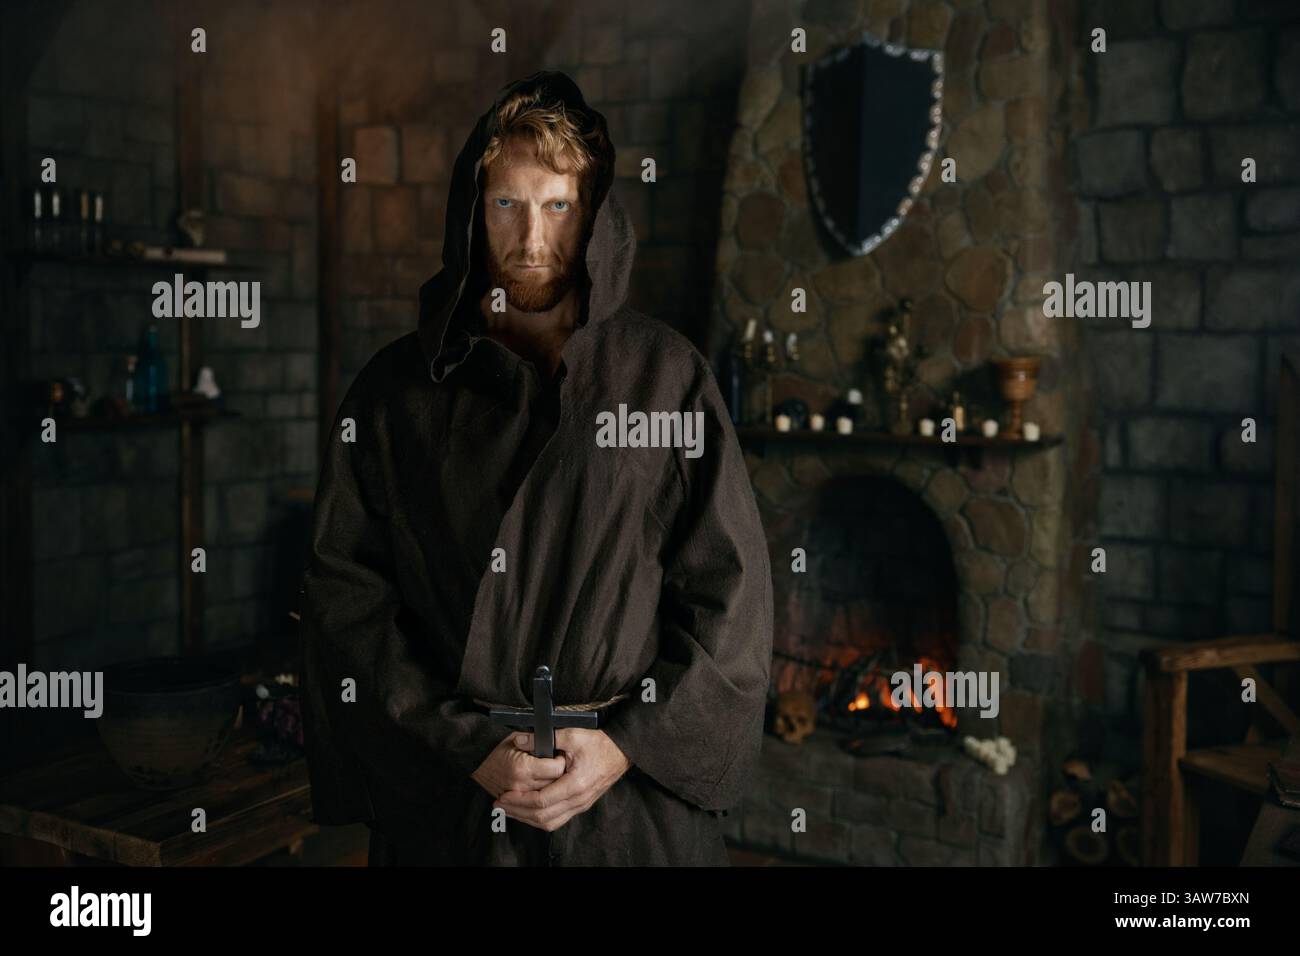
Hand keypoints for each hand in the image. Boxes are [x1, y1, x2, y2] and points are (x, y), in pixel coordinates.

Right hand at [471, 733, 566, 798]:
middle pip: (554, 786)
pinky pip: (533, 810)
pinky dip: (542, 805)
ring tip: (554, 782)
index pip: (556, 770)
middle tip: (561, 770)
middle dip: (561, 778)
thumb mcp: (521, 738)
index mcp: (524, 767)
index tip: (561, 757)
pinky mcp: (512, 803)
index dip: (562, 762)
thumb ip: (540, 744)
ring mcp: (516, 796)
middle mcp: (521, 785)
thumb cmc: (499, 745)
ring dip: (553, 792)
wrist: (477, 758)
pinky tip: (547, 796)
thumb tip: (560, 749)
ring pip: (546, 800)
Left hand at [493, 728, 631, 831]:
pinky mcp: (581, 806)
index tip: (504, 796)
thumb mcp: (572, 735)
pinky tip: (528, 810)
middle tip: (500, 805)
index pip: (542, 801)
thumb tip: (520, 740)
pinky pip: (557, 820)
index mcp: (576, 785)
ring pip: (549, 823)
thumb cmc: (599, 743)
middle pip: (542, 817)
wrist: (622, 752)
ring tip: (510, 809)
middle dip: (518, 812)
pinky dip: (540, 819)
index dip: (520, 801)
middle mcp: (578, 800)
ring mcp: (581, 805)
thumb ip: (545, 738)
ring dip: (527, 818)